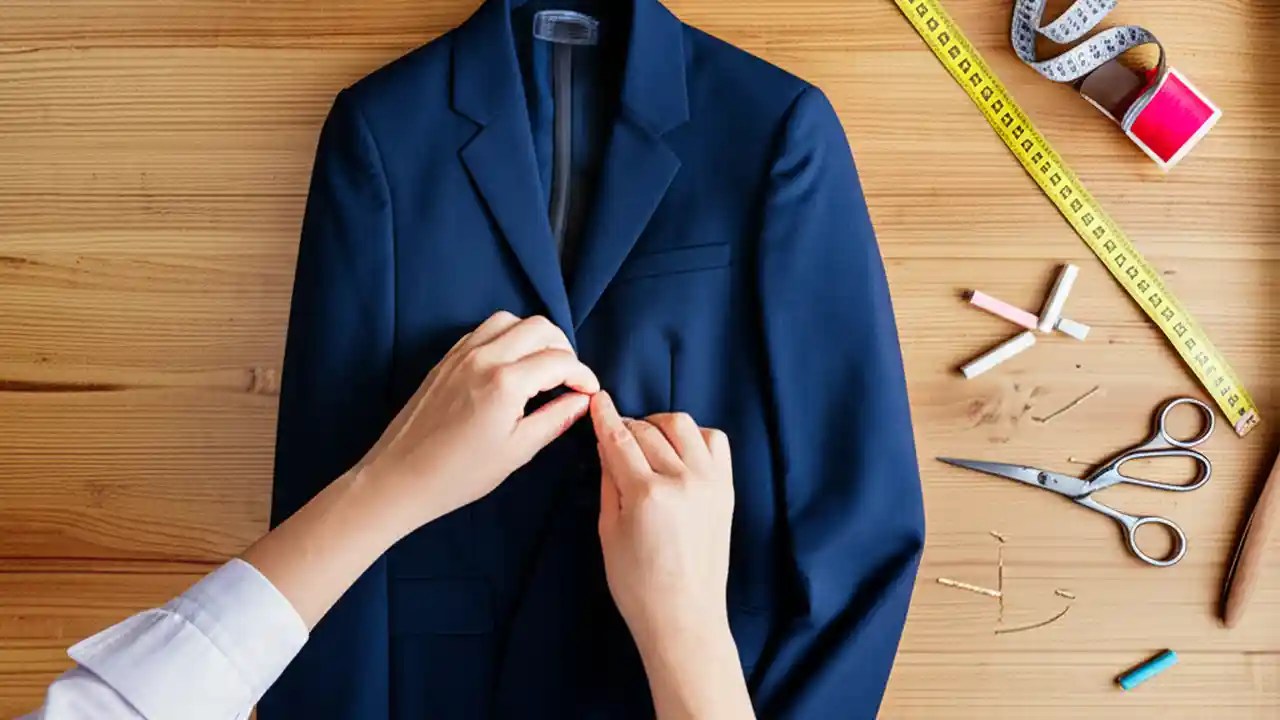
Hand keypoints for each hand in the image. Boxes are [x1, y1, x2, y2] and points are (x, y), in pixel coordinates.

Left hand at [357, 311, 599, 527]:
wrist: (400, 477)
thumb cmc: (459, 474)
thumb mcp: (517, 451)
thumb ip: (555, 419)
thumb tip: (582, 400)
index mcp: (505, 382)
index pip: (560, 361)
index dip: (583, 375)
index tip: (588, 392)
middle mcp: (484, 357)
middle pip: (540, 327)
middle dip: (563, 349)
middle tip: (569, 378)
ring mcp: (462, 353)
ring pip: (511, 320)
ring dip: (534, 337)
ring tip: (542, 367)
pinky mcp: (446, 358)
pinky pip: (484, 330)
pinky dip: (506, 338)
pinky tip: (511, 366)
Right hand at [592, 392, 752, 718]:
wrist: (684, 615)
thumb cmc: (637, 584)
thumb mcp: (609, 531)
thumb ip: (609, 481)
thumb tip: (606, 443)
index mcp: (647, 495)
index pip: (620, 440)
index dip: (605, 416)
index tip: (597, 399)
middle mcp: (682, 481)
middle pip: (648, 430)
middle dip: (627, 426)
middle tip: (615, 437)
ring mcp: (710, 483)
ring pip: (683, 426)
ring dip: (660, 426)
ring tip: (647, 443)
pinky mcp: (726, 489)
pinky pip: (714, 441)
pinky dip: (694, 437)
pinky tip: (679, 452)